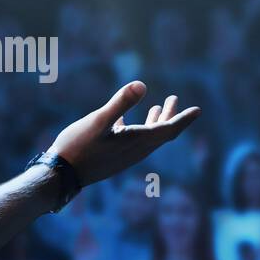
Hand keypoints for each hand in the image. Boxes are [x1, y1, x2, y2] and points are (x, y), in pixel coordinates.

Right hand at [48, 82, 199, 187]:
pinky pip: (130, 141)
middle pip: (160, 133)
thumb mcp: (98, 121)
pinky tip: (123, 118)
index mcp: (136, 142)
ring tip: (157, 106)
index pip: (168, 130)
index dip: (183, 119)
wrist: (60, 175)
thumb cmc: (78, 147)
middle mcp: (135, 151)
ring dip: (154, 121)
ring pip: (146, 138)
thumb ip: (120, 102)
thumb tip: (142, 84)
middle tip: (174, 98)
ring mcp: (124, 156)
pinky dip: (134, 127)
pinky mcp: (113, 157)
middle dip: (170, 116)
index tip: (198, 110)